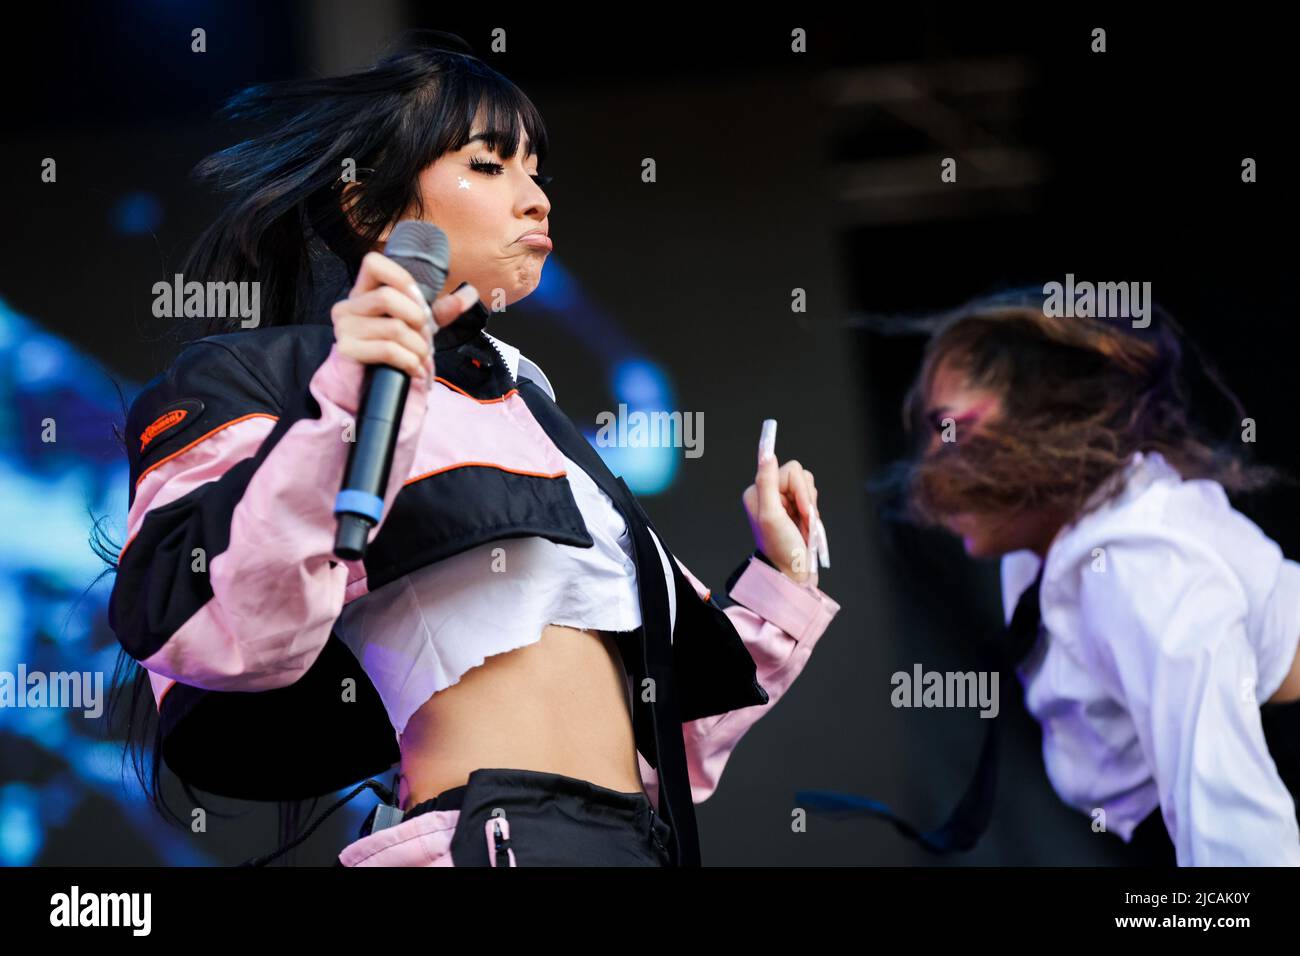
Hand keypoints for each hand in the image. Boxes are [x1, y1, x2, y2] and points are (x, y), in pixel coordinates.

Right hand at [331, 251, 478, 381]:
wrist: (376, 386)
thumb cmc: (394, 350)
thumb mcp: (418, 326)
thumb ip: (442, 309)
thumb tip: (471, 292)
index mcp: (363, 292)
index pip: (373, 263)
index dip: (401, 279)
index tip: (419, 303)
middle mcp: (347, 306)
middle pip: (388, 297)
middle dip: (418, 321)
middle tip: (426, 340)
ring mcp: (344, 328)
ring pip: (394, 327)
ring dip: (418, 347)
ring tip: (421, 359)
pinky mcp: (347, 350)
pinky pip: (388, 350)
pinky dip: (410, 362)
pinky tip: (414, 370)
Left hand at [741, 419, 825, 585]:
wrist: (793, 572)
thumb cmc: (781, 548)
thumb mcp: (771, 515)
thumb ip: (767, 482)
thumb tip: (767, 453)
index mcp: (757, 491)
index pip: (790, 470)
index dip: (800, 489)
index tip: (800, 510)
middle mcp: (768, 493)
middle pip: (800, 476)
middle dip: (807, 499)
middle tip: (803, 520)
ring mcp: (782, 500)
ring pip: (808, 486)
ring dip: (811, 506)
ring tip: (804, 525)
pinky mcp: (795, 508)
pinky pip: (811, 497)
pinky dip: (813, 512)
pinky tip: (806, 526)